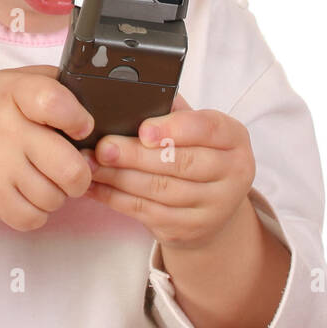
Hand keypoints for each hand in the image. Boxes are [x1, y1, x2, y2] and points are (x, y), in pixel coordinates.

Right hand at [0, 65, 96, 231]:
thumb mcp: (9, 84)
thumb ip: (50, 83)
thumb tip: (95, 96)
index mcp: (13, 93)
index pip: (56, 102)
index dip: (79, 119)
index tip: (82, 128)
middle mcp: (5, 130)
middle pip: (69, 168)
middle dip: (80, 174)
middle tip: (72, 168)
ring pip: (56, 197)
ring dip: (57, 194)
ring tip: (44, 179)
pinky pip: (34, 218)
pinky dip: (38, 212)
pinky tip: (28, 195)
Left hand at [82, 92, 256, 250]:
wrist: (213, 206)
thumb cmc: (198, 153)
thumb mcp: (196, 129)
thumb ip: (171, 112)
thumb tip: (130, 98)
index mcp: (234, 138)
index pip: (207, 128)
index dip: (173, 129)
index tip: (143, 130)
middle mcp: (232, 173)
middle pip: (180, 163)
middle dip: (136, 155)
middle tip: (104, 148)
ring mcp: (213, 206)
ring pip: (160, 190)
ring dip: (119, 177)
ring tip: (92, 165)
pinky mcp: (188, 229)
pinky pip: (147, 212)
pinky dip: (116, 198)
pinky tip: (97, 186)